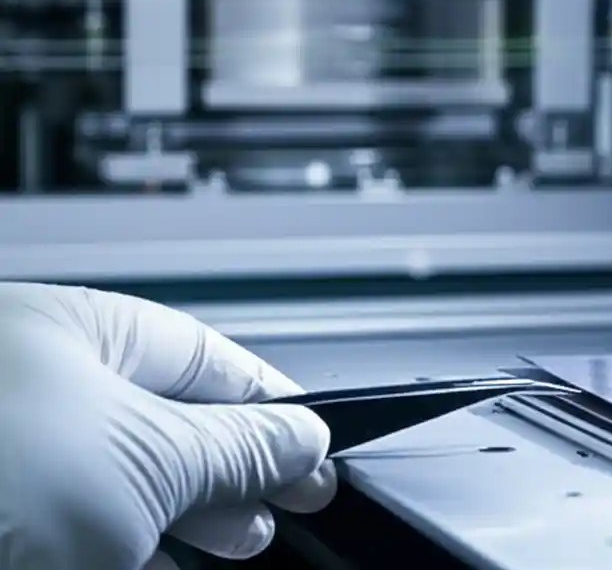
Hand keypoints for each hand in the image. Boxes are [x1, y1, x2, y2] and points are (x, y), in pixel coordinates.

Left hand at [0, 282, 336, 569]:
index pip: (197, 354)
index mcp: (65, 331)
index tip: (313, 439)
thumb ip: (238, 445)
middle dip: (237, 463)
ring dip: (193, 511)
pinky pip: (81, 516)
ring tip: (239, 540)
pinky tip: (159, 560)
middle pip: (165, 417)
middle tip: (287, 499)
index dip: (268, 398)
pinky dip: (130, 540)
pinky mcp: (8, 516)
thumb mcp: (145, 460)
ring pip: (123, 474)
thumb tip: (301, 437)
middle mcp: (31, 384)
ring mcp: (14, 453)